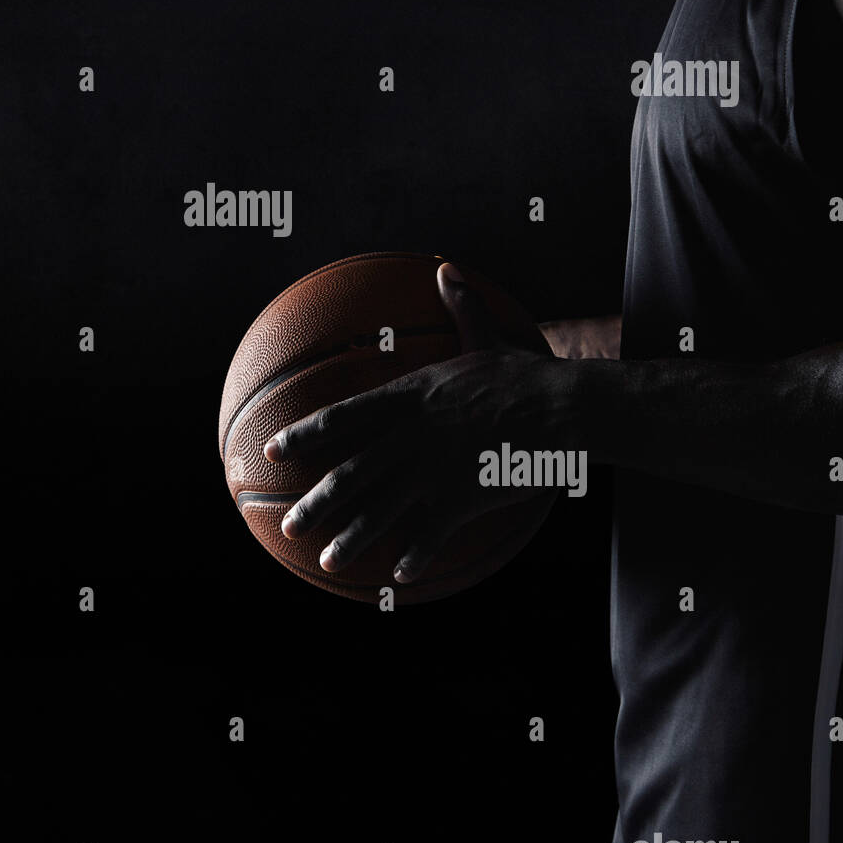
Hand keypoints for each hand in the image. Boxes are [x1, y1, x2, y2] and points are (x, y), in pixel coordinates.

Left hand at [263, 263, 565, 583]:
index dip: (305, 436)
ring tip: (326, 560)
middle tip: (288, 524)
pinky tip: (397, 575)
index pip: (343, 417)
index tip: (274, 451)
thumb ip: (461, 308)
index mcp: (411, 397)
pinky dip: (411, 556)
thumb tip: (447, 267)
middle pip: (351, 473)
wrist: (568, 411)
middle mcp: (412, 435)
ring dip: (350, 538)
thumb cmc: (528, 375)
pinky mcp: (464, 498)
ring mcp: (435, 470)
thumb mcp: (488, 337)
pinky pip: (429, 535)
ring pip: (380, 510)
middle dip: (316, 502)